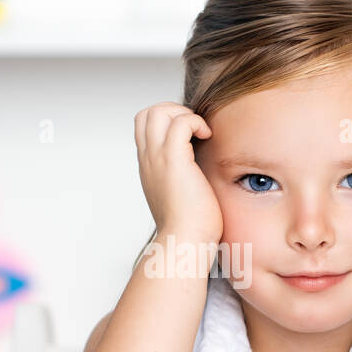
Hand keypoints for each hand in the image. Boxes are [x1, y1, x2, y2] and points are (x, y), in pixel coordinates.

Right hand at [134, 102, 221, 243]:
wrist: (184, 241)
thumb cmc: (188, 226)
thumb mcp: (178, 196)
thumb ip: (180, 178)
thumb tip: (197, 171)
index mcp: (148, 167)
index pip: (144, 126)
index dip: (165, 119)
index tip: (187, 133)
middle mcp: (148, 160)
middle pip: (147, 113)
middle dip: (173, 110)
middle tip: (194, 129)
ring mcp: (158, 158)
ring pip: (159, 111)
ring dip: (184, 113)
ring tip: (200, 132)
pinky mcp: (174, 160)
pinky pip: (181, 122)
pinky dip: (196, 122)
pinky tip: (207, 137)